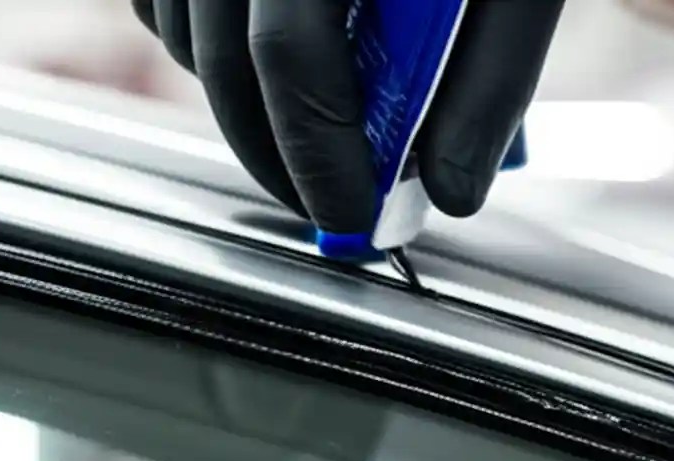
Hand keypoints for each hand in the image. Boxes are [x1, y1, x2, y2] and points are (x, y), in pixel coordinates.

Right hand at [132, 0, 563, 233]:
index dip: (319, 157)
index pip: (290, 56)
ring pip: (184, 30)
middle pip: (223, 57)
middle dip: (275, 153)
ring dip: (240, 100)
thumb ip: (489, 77)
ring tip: (312, 130)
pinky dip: (209, 41)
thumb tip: (450, 190)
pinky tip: (265, 55)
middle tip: (329, 205)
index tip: (354, 216)